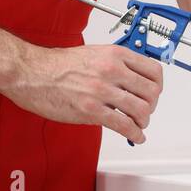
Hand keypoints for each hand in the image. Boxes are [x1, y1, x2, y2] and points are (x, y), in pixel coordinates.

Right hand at [6, 44, 162, 143]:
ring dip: (144, 121)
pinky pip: (124, 125)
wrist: (32, 72)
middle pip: (151, 92)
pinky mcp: (91, 110)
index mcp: (114, 54)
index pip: (153, 70)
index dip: (158, 85)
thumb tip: (131, 79)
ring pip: (140, 110)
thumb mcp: (93, 53)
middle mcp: (112, 70)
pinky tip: (134, 136)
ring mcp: (102, 91)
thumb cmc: (57, 64)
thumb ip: (114, 64)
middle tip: (146, 111)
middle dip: (152, 105)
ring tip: (139, 125)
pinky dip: (134, 134)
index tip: (154, 92)